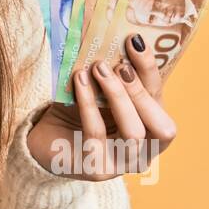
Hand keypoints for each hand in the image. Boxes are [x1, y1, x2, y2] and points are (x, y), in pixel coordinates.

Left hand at [25, 34, 177, 180]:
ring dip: (117, 96)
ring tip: (97, 68)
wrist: (48, 140)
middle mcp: (145, 152)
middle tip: (117, 63)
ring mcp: (123, 165)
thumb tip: (119, 38)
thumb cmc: (82, 111)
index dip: (150, 70)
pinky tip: (79, 80)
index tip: (134, 41)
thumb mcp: (102, 91)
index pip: (161, 99)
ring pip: (133, 132)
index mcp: (153, 129)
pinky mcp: (97, 170)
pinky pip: (97, 133)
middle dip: (140, 91)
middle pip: (160, 125)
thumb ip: (116, 74)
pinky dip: (88, 103)